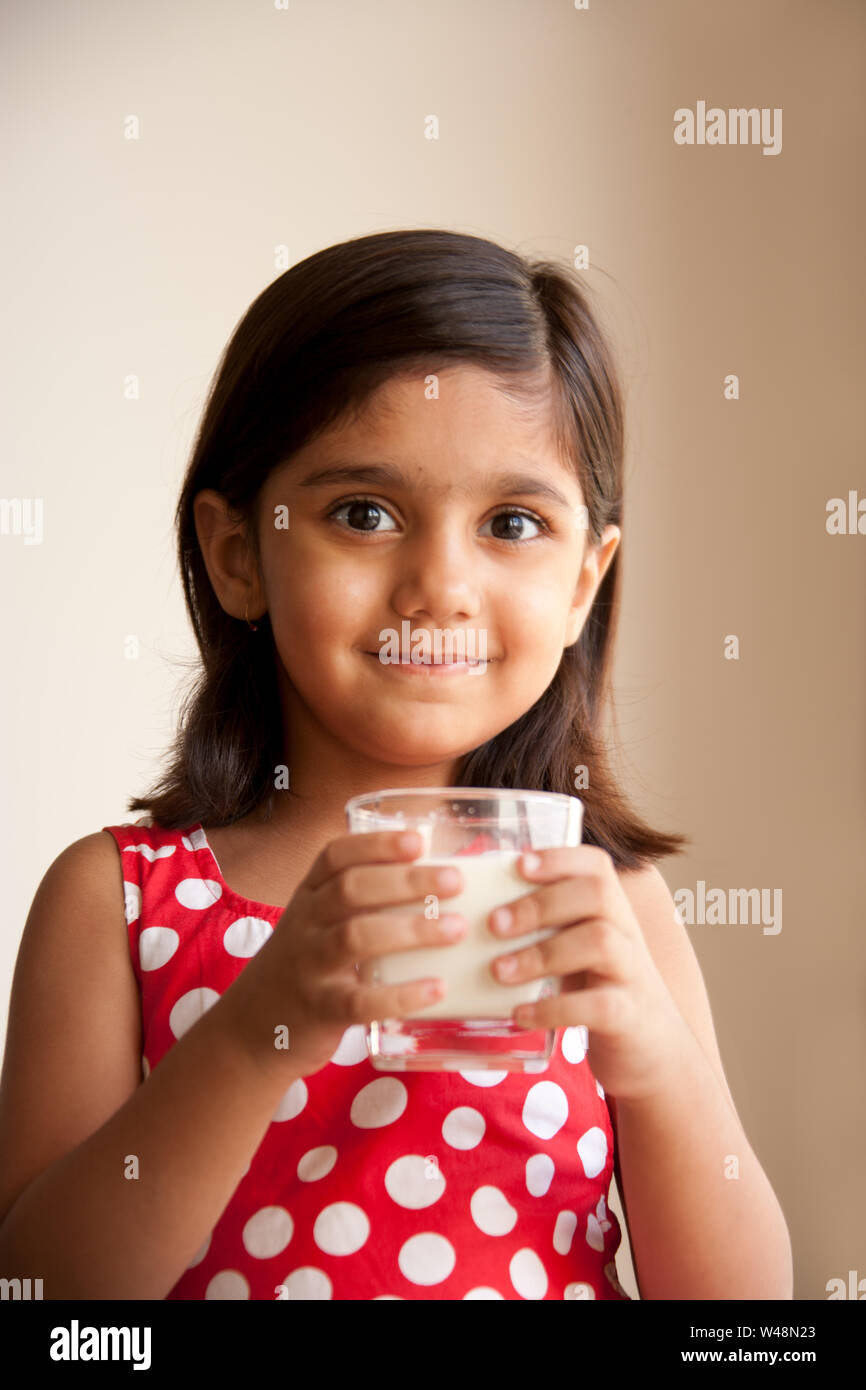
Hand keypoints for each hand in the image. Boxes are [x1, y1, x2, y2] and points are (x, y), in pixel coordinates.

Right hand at [219, 829, 465, 1079]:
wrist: (251, 1030)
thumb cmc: (303, 969)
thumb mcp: (315, 925)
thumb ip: (357, 904)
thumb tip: (434, 884)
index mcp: (307, 897)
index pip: (334, 856)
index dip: (376, 845)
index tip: (417, 841)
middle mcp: (304, 925)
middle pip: (350, 890)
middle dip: (406, 881)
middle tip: (455, 882)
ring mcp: (309, 968)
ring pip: (355, 937)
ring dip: (411, 929)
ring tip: (456, 928)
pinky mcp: (320, 1011)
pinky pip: (360, 1001)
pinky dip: (401, 994)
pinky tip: (436, 988)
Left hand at [487, 846, 688, 1100]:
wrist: (653, 1051)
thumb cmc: (599, 990)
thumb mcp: (577, 950)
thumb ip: (544, 928)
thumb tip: (471, 914)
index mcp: (611, 911)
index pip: (596, 866)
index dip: (559, 858)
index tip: (518, 864)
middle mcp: (626, 934)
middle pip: (597, 894)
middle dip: (541, 904)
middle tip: (494, 924)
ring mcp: (632, 974)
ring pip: (600, 942)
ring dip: (542, 953)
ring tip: (499, 971)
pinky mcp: (629, 1016)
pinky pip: (599, 1004)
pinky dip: (554, 1008)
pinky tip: (521, 1013)